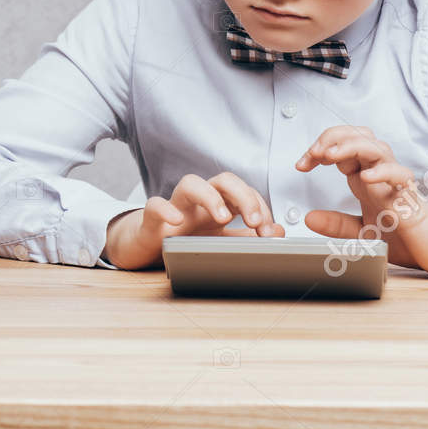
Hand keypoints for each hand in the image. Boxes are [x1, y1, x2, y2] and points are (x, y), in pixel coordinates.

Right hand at [104, 171, 283, 270]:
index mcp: (218, 205)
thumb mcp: (220, 241)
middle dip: (244, 196)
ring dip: (210, 196)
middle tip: (256, 222)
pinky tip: (176, 221)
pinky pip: (154, 205)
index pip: (244, 193)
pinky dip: (165, 210)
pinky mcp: (151, 220)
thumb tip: (280, 232)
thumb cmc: (184, 240)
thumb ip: (248, 237)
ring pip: (190, 183)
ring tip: (223, 218)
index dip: (260, 207)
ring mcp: (175, 207)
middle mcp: (198, 201)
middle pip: (223, 180)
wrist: (147, 248)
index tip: (270, 233)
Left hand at [296, 124, 427, 275]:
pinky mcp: (412, 198)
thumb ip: (337, 224)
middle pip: (359, 136)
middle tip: (314, 153)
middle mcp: (381, 174)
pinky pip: (400, 175)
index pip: (341, 147)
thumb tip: (308, 217)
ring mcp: (397, 183)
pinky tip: (366, 177)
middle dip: (332, 137)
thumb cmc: (407, 236)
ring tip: (330, 155)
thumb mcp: (362, 232)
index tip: (301, 165)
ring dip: (351, 146)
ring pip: (377, 148)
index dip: (318, 149)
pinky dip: (383, 172)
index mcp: (366, 177)